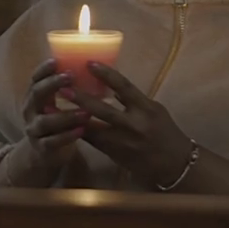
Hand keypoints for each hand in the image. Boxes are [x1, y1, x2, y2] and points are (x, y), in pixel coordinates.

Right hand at [0, 59, 88, 186]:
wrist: (45, 153)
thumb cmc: (57, 121)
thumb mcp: (57, 103)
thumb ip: (66, 89)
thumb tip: (90, 66)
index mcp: (34, 96)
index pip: (34, 79)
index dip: (43, 69)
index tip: (56, 60)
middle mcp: (30, 111)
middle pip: (36, 94)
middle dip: (52, 84)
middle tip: (71, 76)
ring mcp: (34, 130)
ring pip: (45, 121)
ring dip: (66, 115)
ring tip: (86, 111)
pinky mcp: (41, 147)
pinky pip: (52, 141)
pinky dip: (67, 136)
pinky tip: (82, 130)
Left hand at [68, 62, 195, 187]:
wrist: (174, 164)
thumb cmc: (165, 132)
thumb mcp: (154, 110)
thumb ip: (133, 99)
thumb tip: (111, 86)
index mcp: (146, 109)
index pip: (125, 87)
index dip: (106, 74)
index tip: (89, 63)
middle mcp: (134, 125)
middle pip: (103, 110)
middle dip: (81, 99)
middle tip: (63, 88)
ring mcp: (123, 142)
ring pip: (93, 129)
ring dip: (73, 118)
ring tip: (55, 107)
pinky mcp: (114, 155)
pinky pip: (92, 141)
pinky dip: (78, 131)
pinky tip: (64, 125)